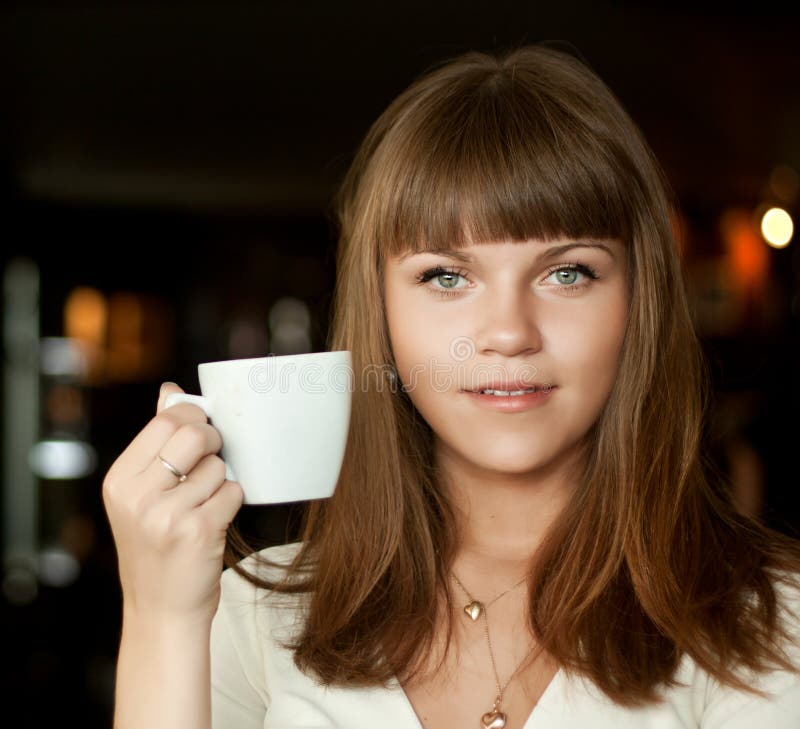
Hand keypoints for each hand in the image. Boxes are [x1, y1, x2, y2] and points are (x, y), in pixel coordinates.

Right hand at [102, 382, 243, 623]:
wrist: (161, 611)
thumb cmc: (156, 548)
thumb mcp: (141, 496)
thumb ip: (157, 443)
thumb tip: (171, 390)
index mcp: (120, 480)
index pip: (165, 421)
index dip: (194, 417)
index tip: (202, 429)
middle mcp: (138, 496)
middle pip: (194, 434)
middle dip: (213, 440)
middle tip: (211, 459)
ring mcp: (167, 515)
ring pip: (218, 465)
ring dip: (221, 480)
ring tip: (204, 505)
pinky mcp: (199, 531)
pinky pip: (232, 491)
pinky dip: (231, 502)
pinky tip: (214, 521)